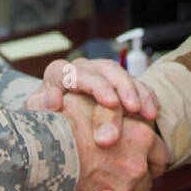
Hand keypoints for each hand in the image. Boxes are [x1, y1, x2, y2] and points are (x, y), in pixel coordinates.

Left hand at [26, 57, 158, 145]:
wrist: (60, 121)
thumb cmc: (48, 118)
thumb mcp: (38, 113)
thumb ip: (40, 107)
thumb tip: (53, 102)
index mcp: (59, 73)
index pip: (74, 72)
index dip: (94, 84)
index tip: (110, 101)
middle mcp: (83, 69)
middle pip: (103, 72)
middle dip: (120, 91)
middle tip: (131, 111)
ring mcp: (103, 75)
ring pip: (122, 76)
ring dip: (137, 94)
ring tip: (147, 113)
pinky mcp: (121, 85)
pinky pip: (137, 85)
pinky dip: (146, 97)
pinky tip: (152, 111)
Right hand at [43, 92, 167, 190]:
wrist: (38, 151)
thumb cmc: (61, 123)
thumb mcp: (88, 104)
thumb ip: (107, 110)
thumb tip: (113, 109)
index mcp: (141, 136)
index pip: (161, 154)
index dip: (151, 156)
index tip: (140, 157)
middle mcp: (138, 165)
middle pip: (147, 180)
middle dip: (134, 178)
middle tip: (114, 171)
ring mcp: (123, 189)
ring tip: (98, 186)